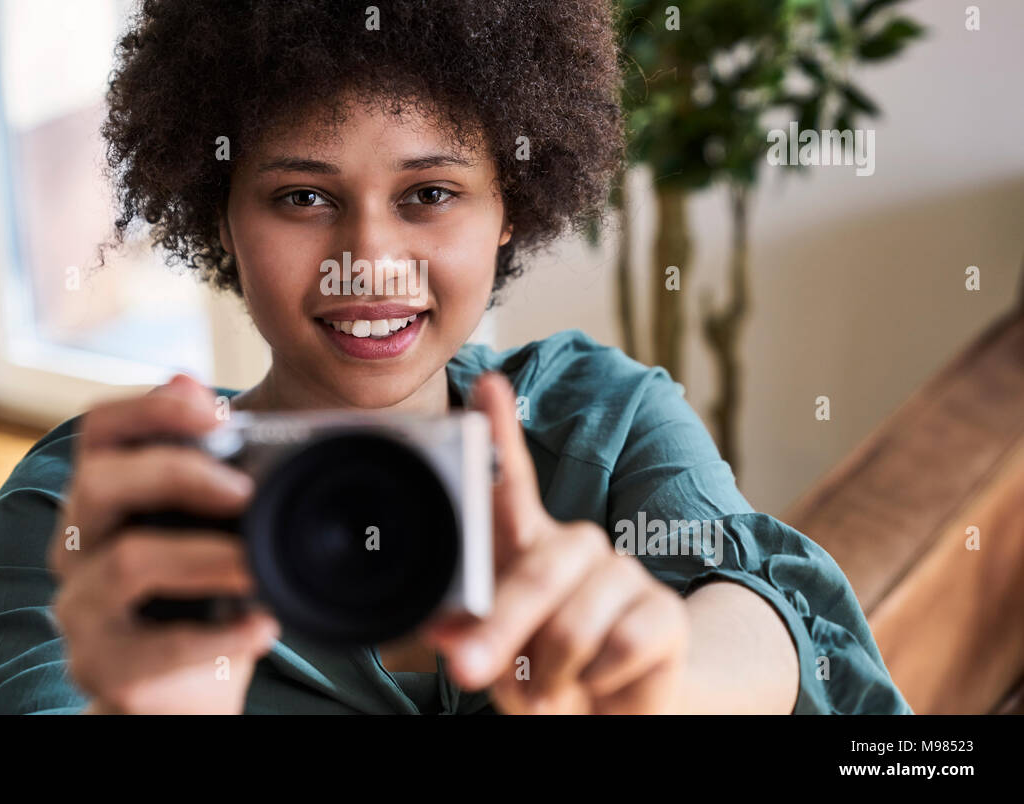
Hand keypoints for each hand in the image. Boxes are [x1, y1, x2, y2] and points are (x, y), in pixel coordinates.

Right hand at [49, 374, 279, 713]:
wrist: (180, 699)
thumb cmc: (195, 598)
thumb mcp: (202, 524)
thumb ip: (197, 457)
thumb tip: (186, 374)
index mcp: (100, 498)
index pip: (99, 428)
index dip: (152, 407)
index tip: (218, 411)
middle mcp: (75, 546)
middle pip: (98, 482)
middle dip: (178, 472)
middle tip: (244, 490)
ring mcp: (81, 609)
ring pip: (128, 562)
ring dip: (206, 555)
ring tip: (259, 564)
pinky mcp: (101, 667)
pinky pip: (157, 647)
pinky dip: (220, 635)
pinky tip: (261, 625)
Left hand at [421, 372, 689, 712]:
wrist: (608, 722)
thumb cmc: (545, 678)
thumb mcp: (498, 657)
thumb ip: (472, 635)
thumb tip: (441, 629)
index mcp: (529, 548)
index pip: (512, 483)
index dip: (501, 433)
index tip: (488, 385)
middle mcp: (579, 548)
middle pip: (538, 571)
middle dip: (500, 627)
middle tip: (466, 669)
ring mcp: (625, 574)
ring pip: (575, 620)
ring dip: (554, 671)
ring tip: (554, 688)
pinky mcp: (666, 612)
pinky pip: (624, 643)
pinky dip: (600, 680)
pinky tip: (601, 683)